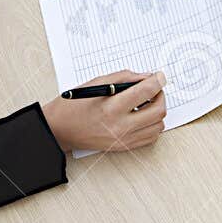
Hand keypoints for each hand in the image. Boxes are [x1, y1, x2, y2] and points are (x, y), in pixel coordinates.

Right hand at [40, 70, 167, 152]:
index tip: (160, 76)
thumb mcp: (97, 83)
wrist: (60, 130)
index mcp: (111, 107)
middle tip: (155, 89)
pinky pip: (150, 137)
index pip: (145, 92)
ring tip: (147, 103)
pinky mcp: (124, 147)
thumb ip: (124, 78)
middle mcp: (119, 126)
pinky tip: (143, 116)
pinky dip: (152, 125)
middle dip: (161, 95)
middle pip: (158, 111)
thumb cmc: (74, 105)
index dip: (157, 81)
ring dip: (157, 111)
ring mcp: (123, 139)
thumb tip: (147, 77)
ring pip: (158, 126)